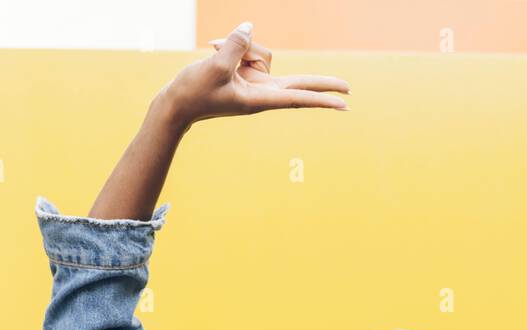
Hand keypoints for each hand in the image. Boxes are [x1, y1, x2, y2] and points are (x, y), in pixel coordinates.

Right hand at [160, 21, 349, 125]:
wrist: (177, 102)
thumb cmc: (194, 92)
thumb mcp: (215, 65)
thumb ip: (236, 45)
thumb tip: (249, 27)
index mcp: (259, 100)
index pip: (297, 97)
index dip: (321, 98)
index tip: (343, 104)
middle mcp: (262, 91)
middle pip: (299, 83)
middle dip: (322, 84)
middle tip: (350, 89)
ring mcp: (256, 82)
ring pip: (263, 53)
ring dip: (240, 47)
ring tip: (215, 51)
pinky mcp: (247, 72)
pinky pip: (250, 49)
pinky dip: (235, 47)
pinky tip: (215, 48)